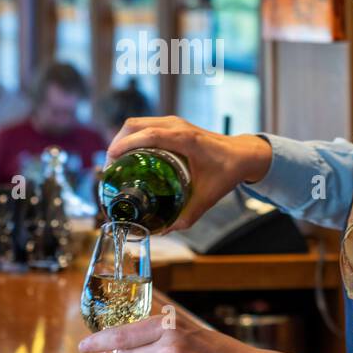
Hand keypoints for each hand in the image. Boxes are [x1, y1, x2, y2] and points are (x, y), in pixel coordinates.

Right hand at [106, 116, 272, 230]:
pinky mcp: (173, 124)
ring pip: (137, 123)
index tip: (111, 159)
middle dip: (117, 142)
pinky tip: (128, 155)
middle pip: (135, 125)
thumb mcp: (208, 197)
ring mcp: (174, 122)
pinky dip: (132, 136)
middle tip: (109, 167)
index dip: (127, 144)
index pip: (150, 135)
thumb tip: (164, 230)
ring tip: (114, 163)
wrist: (243, 154)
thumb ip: (187, 215)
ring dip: (122, 138)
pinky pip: (145, 125)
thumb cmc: (228, 171)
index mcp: (186, 139)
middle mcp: (177, 126)